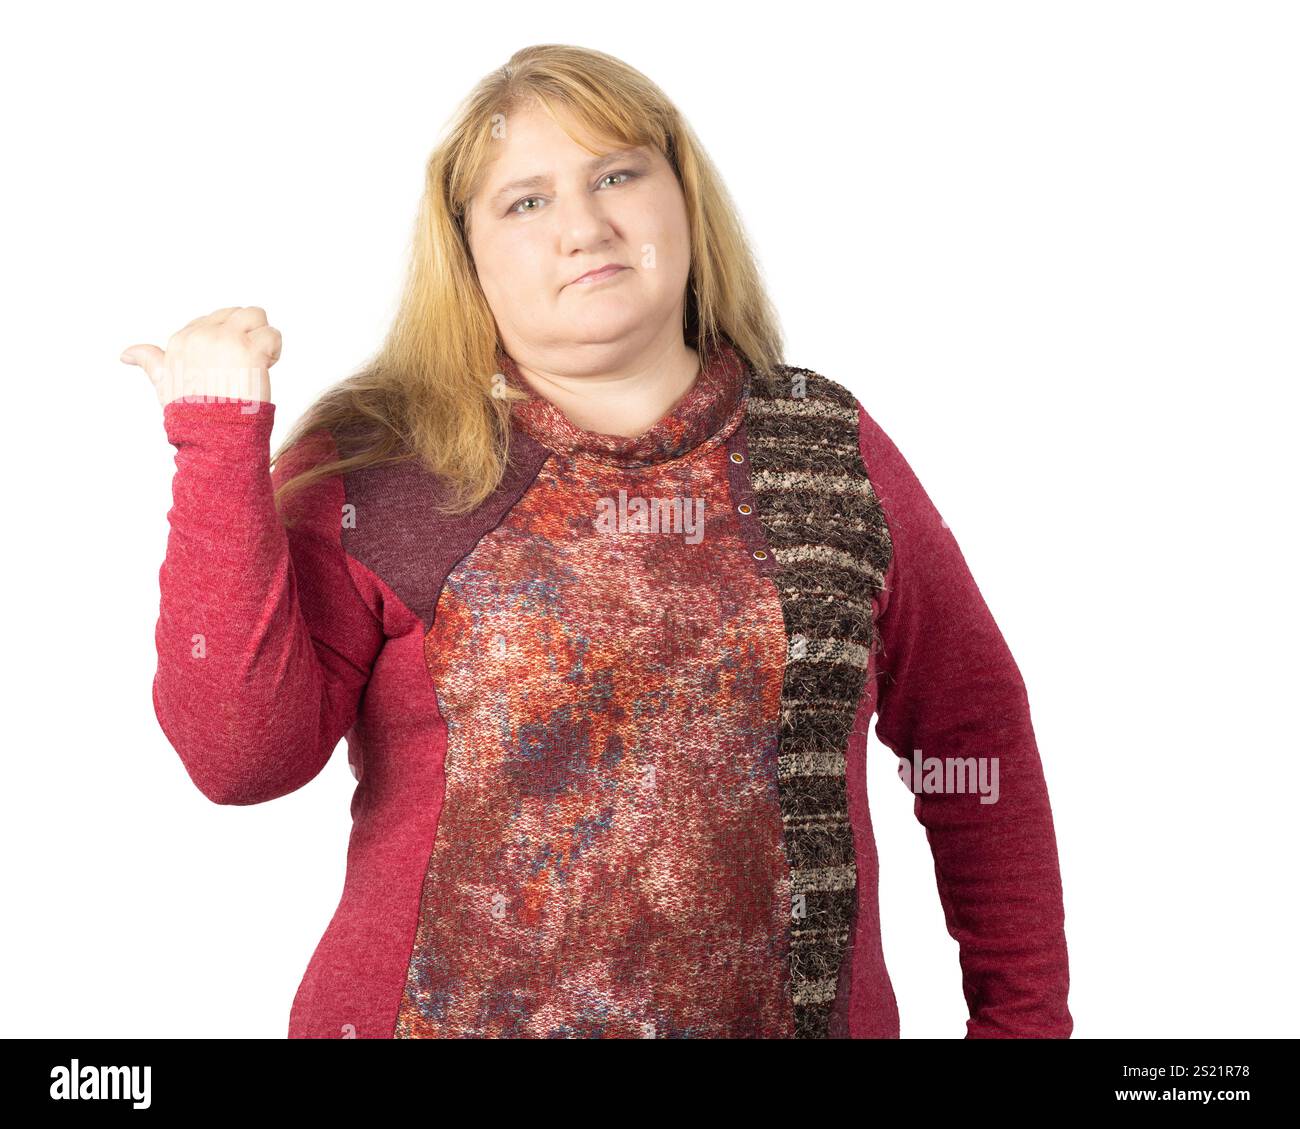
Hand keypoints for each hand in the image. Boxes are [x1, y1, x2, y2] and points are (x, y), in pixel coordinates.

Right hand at [121, 306, 279, 406]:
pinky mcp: (250, 349)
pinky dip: (274, 350)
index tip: (226, 366)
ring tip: (258, 363)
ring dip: (262, 338)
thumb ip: (149, 361)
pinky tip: (265, 369)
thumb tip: (125, 354)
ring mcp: (226, 339)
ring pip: (257, 316)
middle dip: (247, 335)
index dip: (227, 341)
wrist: (212, 435)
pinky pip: (273, 333)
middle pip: (238, 314)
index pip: (214, 319)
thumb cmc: (190, 413)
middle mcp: (202, 335)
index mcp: (182, 339)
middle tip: (244, 365)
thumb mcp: (162, 383)